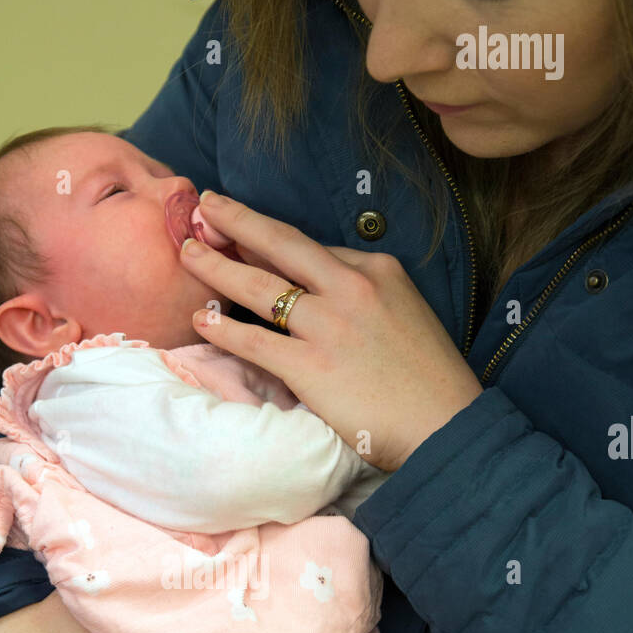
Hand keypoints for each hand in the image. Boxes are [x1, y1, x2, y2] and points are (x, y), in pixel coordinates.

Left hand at [181, 192, 481, 472]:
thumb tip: (321, 291)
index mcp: (378, 270)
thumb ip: (367, 295)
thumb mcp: (407, 314)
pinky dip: (223, 329)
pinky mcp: (311, 366)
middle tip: (203, 206)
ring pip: (258, 286)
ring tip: (188, 253)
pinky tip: (201, 320)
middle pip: (280, 244)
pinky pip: (255, 341)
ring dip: (216, 266)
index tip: (239, 224)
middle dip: (235, 221)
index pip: (312, 247)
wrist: (445, 426)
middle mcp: (351, 287)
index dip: (268, 233)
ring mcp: (328, 326)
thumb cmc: (429, 380)